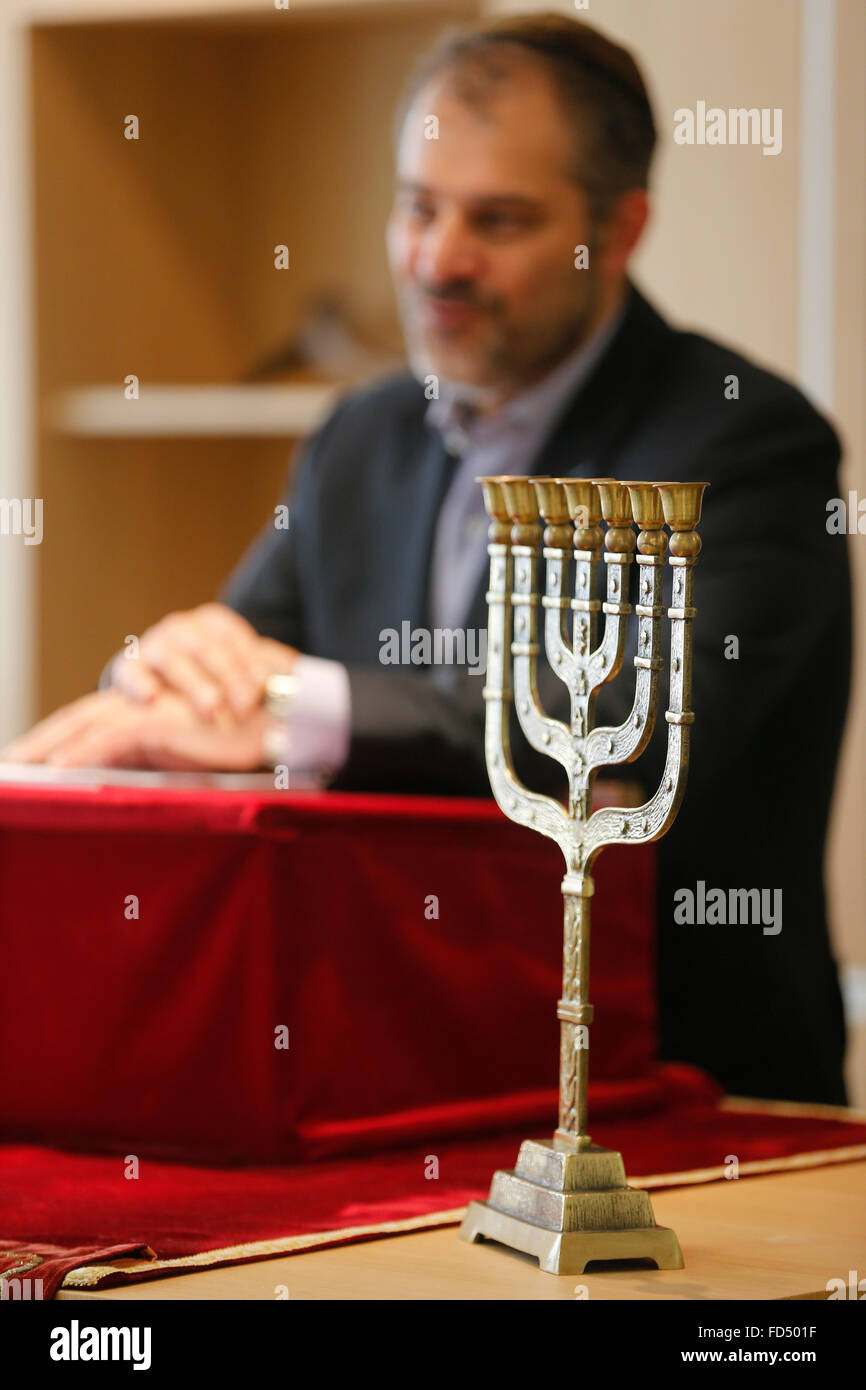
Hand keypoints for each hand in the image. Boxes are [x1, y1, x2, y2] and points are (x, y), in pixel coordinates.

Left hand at [0, 688, 270, 771]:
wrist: (284, 714)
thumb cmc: (249, 731)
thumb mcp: (198, 747)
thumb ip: (164, 755)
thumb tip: (130, 779)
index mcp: (148, 709)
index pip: (91, 722)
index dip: (56, 738)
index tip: (26, 759)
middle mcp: (143, 702)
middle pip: (77, 719)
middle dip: (39, 742)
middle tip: (8, 761)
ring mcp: (151, 708)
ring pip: (86, 725)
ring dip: (50, 747)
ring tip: (18, 765)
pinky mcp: (163, 720)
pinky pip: (113, 737)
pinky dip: (84, 753)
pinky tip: (57, 768)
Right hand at [109, 603, 296, 719]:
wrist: (165, 693)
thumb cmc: (214, 684)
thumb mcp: (243, 672)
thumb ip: (268, 671)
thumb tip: (302, 676)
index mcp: (214, 624)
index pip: (234, 637)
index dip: (251, 660)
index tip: (265, 685)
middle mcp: (183, 628)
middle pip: (207, 648)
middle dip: (229, 677)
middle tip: (245, 705)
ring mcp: (155, 646)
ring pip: (172, 659)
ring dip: (194, 684)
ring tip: (211, 709)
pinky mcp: (129, 667)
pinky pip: (130, 673)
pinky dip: (139, 684)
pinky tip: (152, 699)